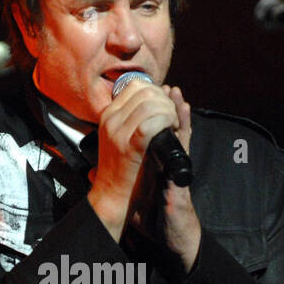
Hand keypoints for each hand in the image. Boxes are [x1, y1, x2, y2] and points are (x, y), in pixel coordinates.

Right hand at [89, 78, 183, 240]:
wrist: (112, 198)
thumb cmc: (122, 172)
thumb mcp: (120, 139)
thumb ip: (131, 120)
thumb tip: (152, 102)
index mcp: (109, 115)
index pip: (136, 86)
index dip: (157, 92)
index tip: (165, 108)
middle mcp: (111, 119)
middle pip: (146, 91)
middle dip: (166, 101)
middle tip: (173, 118)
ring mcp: (118, 131)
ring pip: (151, 103)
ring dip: (169, 111)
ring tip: (174, 125)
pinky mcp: (129, 145)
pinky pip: (152, 121)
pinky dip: (167, 121)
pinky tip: (172, 129)